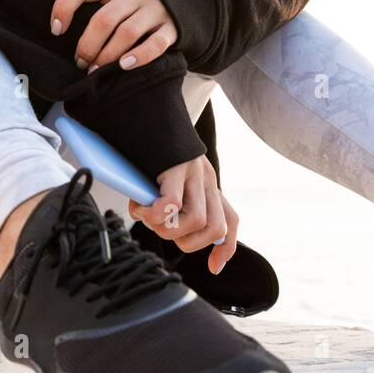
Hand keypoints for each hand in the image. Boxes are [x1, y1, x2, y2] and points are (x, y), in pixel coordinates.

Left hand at [50, 0, 178, 73]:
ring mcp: (154, 9)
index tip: (55, 30)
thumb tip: (59, 35)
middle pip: (103, 20)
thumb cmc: (132, 7)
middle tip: (81, 63)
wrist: (179, 2)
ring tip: (96, 71)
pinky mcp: (171, 28)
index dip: (63, 7)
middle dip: (87, 46)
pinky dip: (139, 57)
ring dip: (107, 56)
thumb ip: (91, 9)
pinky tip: (123, 66)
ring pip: (127, 33)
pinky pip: (155, 44)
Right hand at [128, 155, 237, 274]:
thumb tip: (153, 218)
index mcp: (207, 184)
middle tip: (159, 229)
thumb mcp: (168, 177)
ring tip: (147, 218)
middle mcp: (206, 179)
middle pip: (214, 228)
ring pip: (196, 221)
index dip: (225, 248)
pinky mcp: (174, 165)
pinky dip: (158, 214)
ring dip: (168, 230)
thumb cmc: (150, 147)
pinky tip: (143, 211)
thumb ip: (170, 198)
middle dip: (184, 242)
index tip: (213, 267)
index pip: (230, 220)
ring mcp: (193, 171)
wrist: (147, 104)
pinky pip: (172, 201)